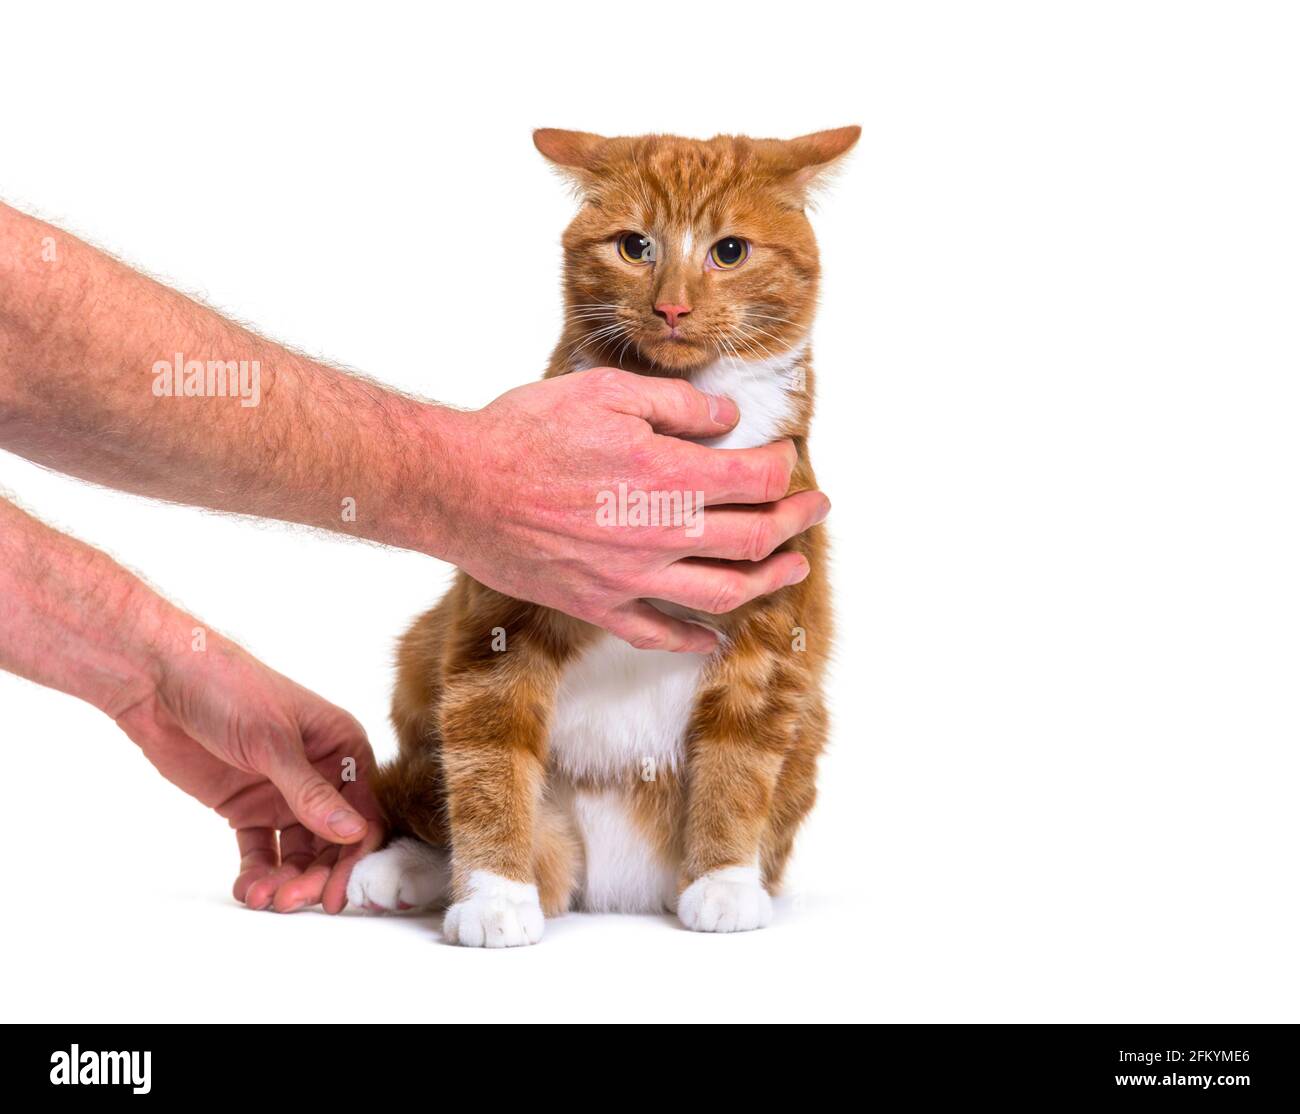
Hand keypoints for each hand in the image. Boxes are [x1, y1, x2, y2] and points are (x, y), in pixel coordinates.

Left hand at [113, 633, 383, 912]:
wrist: (160, 682)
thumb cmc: (229, 692)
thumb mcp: (272, 742)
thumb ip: (310, 792)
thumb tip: (355, 833)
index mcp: (342, 747)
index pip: (362, 810)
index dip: (354, 854)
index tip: (336, 893)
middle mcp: (321, 773)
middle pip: (332, 838)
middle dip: (315, 873)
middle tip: (290, 902)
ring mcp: (284, 792)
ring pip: (299, 849)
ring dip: (286, 878)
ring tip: (261, 897)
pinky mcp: (249, 806)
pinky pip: (263, 849)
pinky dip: (258, 871)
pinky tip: (247, 888)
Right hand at [440, 368, 830, 651]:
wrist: (459, 487)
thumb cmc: (526, 433)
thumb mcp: (606, 391)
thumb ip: (676, 406)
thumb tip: (727, 421)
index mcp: (669, 476)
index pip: (755, 479)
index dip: (783, 467)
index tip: (787, 457)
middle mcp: (661, 534)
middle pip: (754, 538)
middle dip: (796, 521)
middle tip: (815, 509)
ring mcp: (632, 578)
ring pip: (723, 593)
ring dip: (769, 581)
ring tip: (793, 568)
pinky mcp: (599, 606)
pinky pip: (661, 634)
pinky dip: (696, 639)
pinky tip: (715, 637)